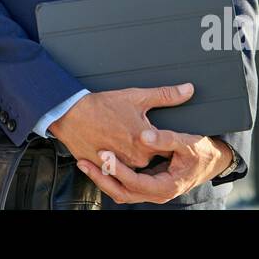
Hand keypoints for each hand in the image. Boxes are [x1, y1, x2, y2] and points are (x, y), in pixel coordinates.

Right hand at [49, 83, 194, 169]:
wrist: (70, 114)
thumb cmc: (102, 106)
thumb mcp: (137, 97)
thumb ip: (166, 95)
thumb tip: (188, 90)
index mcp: (146, 144)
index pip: (165, 149)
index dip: (161, 141)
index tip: (155, 134)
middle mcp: (134, 160)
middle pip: (148, 158)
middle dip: (145, 148)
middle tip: (133, 132)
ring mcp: (117, 166)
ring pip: (131, 164)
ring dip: (129, 155)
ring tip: (120, 138)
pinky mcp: (102, 169)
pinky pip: (114, 168)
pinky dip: (114, 160)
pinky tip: (109, 145)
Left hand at [76, 129, 232, 205]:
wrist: (211, 160)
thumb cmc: (202, 152)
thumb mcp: (188, 142)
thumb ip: (166, 138)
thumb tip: (145, 135)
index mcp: (166, 186)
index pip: (136, 183)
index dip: (118, 170)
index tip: (104, 154)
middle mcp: (156, 193)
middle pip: (122, 192)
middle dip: (102, 177)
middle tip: (86, 161)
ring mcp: (150, 191)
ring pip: (120, 192)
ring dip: (102, 178)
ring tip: (84, 162)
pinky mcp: (145, 184)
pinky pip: (124, 186)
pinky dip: (110, 176)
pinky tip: (98, 163)